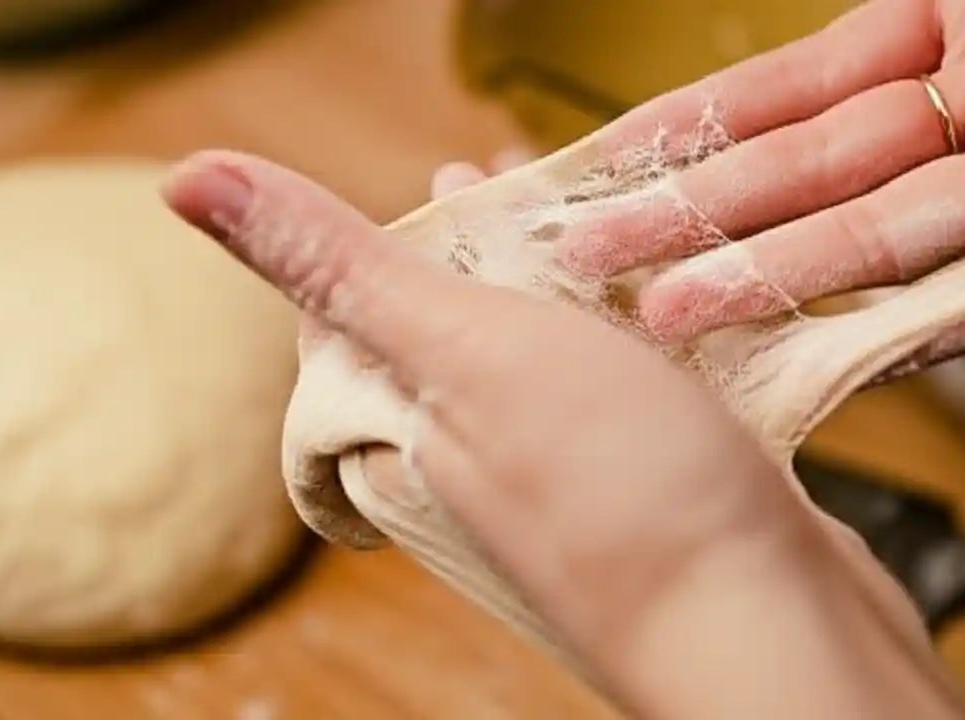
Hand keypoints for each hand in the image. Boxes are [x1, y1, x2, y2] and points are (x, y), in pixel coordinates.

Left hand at [162, 152, 964, 718]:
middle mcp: (465, 467)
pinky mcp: (634, 486)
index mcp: (397, 439)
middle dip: (489, 248)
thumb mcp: (465, 353)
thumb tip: (195, 181)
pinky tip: (667, 306)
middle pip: (452, 328)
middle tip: (533, 183)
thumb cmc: (620, 505)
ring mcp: (555, 480)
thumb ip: (343, 269)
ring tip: (604, 224)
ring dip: (564, 283)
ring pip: (541, 355)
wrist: (769, 631)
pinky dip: (630, 333)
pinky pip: (614, 388)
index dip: (399, 235)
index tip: (451, 174)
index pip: (356, 315)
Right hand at [560, 0, 964, 355]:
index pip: (779, 90)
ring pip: (881, 234)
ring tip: (673, 318)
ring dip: (774, 278)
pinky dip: (925, 312)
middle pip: (806, 172)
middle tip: (585, 265)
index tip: (591, 174)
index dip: (680, 133)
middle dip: (690, 218)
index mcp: (945, 18)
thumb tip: (786, 20)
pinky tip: (834, 348)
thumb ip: (890, 0)